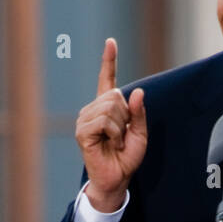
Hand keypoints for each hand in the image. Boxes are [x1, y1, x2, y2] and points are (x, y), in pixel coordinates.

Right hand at [75, 37, 147, 210]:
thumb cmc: (126, 158)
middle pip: (115, 95)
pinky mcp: (82, 131)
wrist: (117, 179)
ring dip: (120, 128)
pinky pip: (104, 121)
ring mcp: (85, 119)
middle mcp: (93, 109)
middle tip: (121, 136)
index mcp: (106, 107)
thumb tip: (137, 92)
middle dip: (126, 116)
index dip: (109, 61)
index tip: (110, 42)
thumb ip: (138, 113)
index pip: (107, 79)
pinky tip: (110, 145)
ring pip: (110, 107)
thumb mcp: (139, 133)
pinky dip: (114, 133)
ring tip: (115, 143)